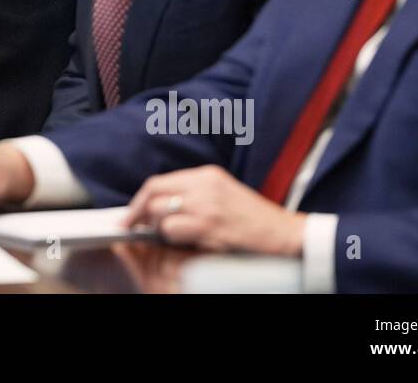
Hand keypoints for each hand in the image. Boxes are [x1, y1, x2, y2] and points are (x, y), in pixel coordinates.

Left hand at [122, 165, 305, 255]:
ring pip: (160, 213)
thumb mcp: (222, 194)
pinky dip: (173, 239)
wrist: (286, 235)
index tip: (131, 214)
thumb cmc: (254, 220)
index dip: (140, 200)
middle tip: (136, 228)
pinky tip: (188, 244)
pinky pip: (173, 230)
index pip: (158, 182)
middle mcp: (204, 185)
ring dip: (160, 228)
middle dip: (140, 213)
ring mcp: (206, 205)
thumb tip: (160, 206)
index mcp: (206, 174)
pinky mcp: (209, 226)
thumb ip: (194, 194)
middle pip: (153, 193)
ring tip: (174, 237)